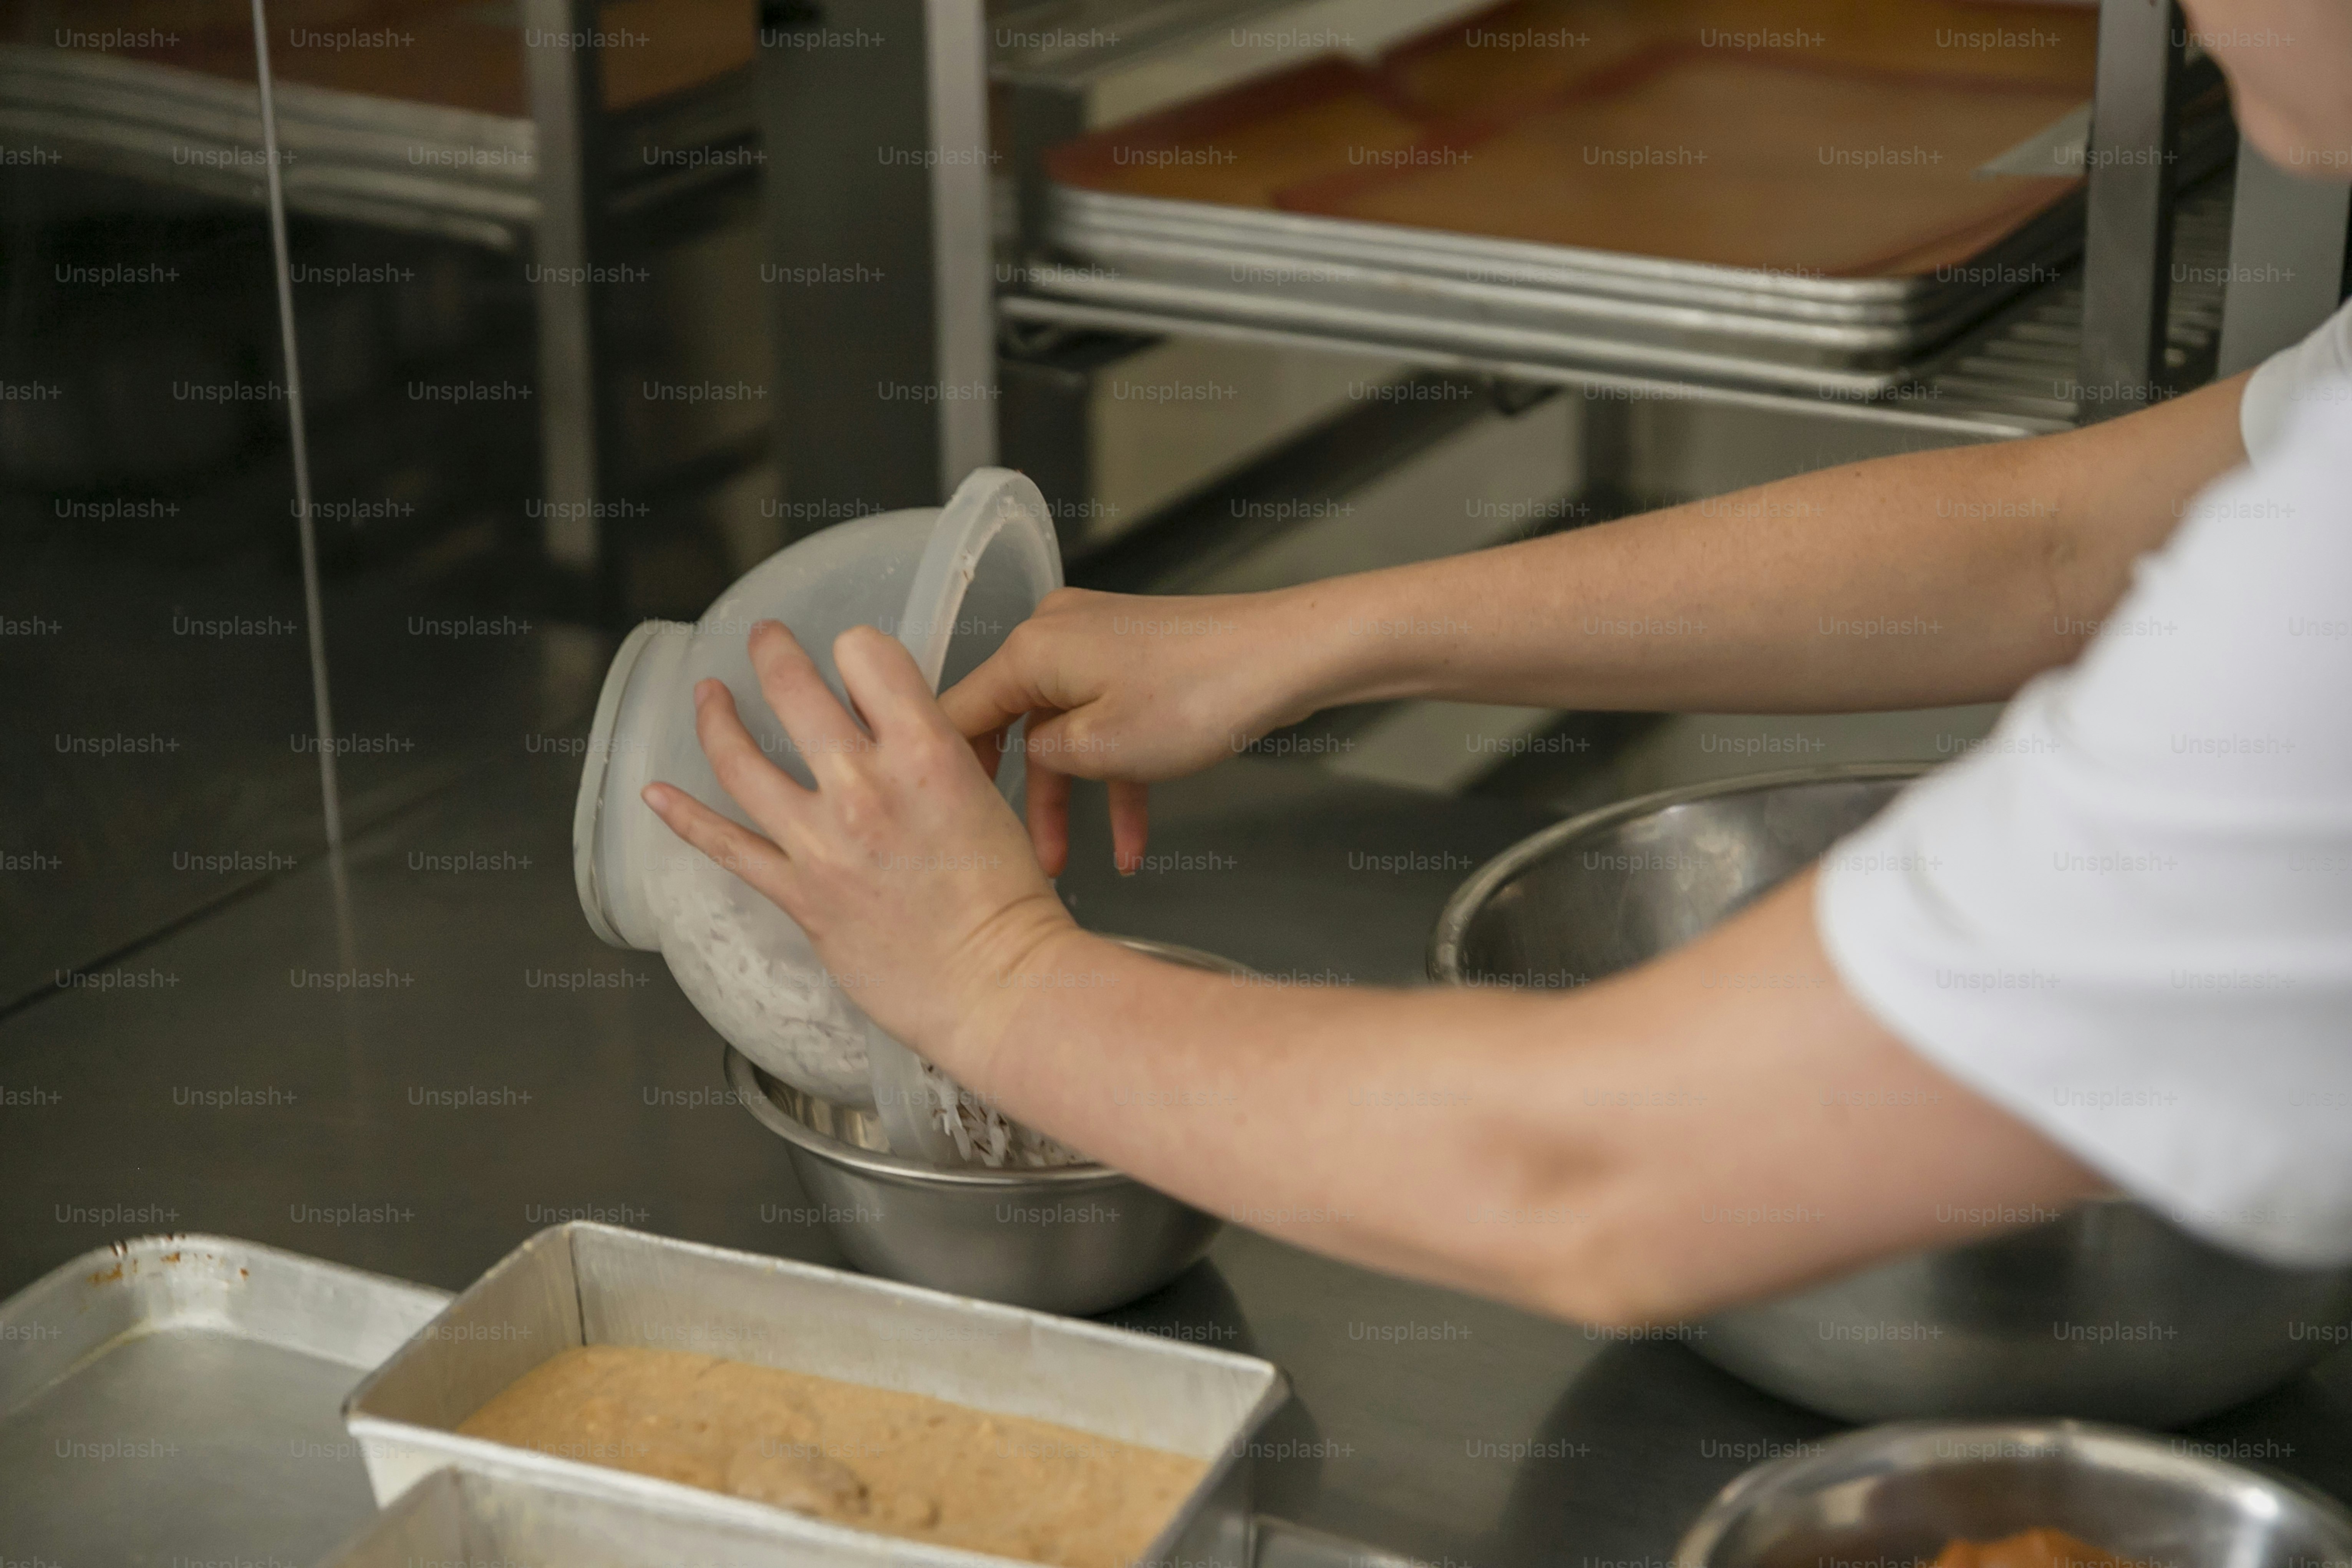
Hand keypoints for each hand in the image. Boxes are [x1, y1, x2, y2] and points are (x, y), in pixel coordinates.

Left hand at [642, 620, 1080, 1066]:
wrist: (996, 983)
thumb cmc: (1008, 896)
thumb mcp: (984, 794)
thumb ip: (931, 750)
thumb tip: (884, 719)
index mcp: (925, 752)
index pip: (866, 653)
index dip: (856, 648)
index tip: (854, 662)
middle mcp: (864, 786)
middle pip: (794, 688)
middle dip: (774, 652)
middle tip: (765, 641)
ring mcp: (821, 841)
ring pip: (741, 758)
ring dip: (716, 717)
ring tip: (708, 695)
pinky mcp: (798, 893)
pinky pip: (724, 845)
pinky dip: (683, 816)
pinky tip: (657, 794)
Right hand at [939, 585, 1325, 874]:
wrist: (1288, 655)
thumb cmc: (1200, 693)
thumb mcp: (1102, 747)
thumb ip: (1046, 757)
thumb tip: (1034, 758)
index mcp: (1031, 649)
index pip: (959, 709)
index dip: (944, 766)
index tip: (934, 816)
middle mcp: (1056, 636)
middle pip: (1011, 724)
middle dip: (1016, 796)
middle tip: (1000, 851)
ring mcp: (1099, 645)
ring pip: (1065, 733)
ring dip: (1070, 799)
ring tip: (1067, 866)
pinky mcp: (1138, 660)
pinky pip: (1108, 724)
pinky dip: (1114, 777)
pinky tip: (1132, 842)